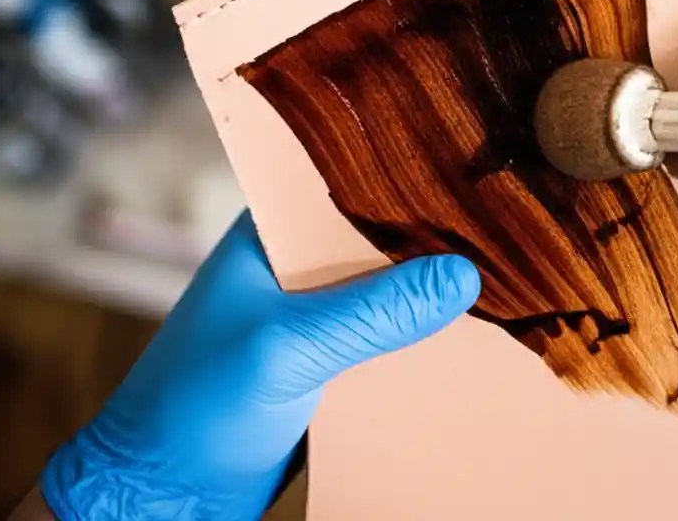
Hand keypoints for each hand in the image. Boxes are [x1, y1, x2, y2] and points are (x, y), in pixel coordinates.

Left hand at [38, 212, 479, 519]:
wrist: (166, 495)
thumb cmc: (197, 407)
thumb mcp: (289, 348)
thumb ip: (372, 312)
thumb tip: (464, 275)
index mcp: (273, 234)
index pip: (354, 191)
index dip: (415, 188)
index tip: (482, 189)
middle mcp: (297, 266)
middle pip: (384, 243)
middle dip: (439, 247)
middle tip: (510, 244)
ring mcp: (316, 317)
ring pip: (393, 294)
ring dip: (434, 301)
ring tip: (509, 287)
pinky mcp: (332, 363)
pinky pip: (390, 342)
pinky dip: (422, 345)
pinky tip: (471, 344)